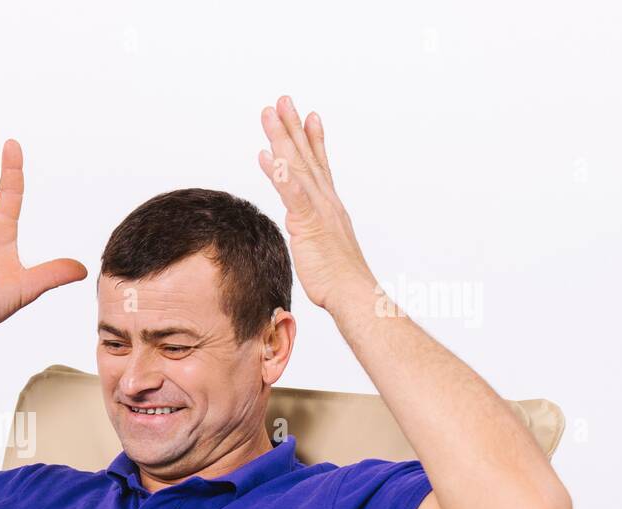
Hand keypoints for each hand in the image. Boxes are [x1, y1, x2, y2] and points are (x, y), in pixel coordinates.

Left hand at [257, 96, 376, 313]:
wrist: (354, 295)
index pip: (319, 166)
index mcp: (329, 206)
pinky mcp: (309, 224)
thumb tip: (303, 229)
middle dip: (293, 127)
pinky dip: (280, 175)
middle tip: (282, 99)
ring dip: (282, 139)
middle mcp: (326, 201)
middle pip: (306, 157)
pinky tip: (267, 157)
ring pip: (298, 167)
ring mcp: (319, 210)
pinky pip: (293, 195)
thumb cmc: (339, 280)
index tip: (307, 115)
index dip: (312, 139)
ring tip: (269, 114)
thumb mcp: (322, 249)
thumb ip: (312, 233)